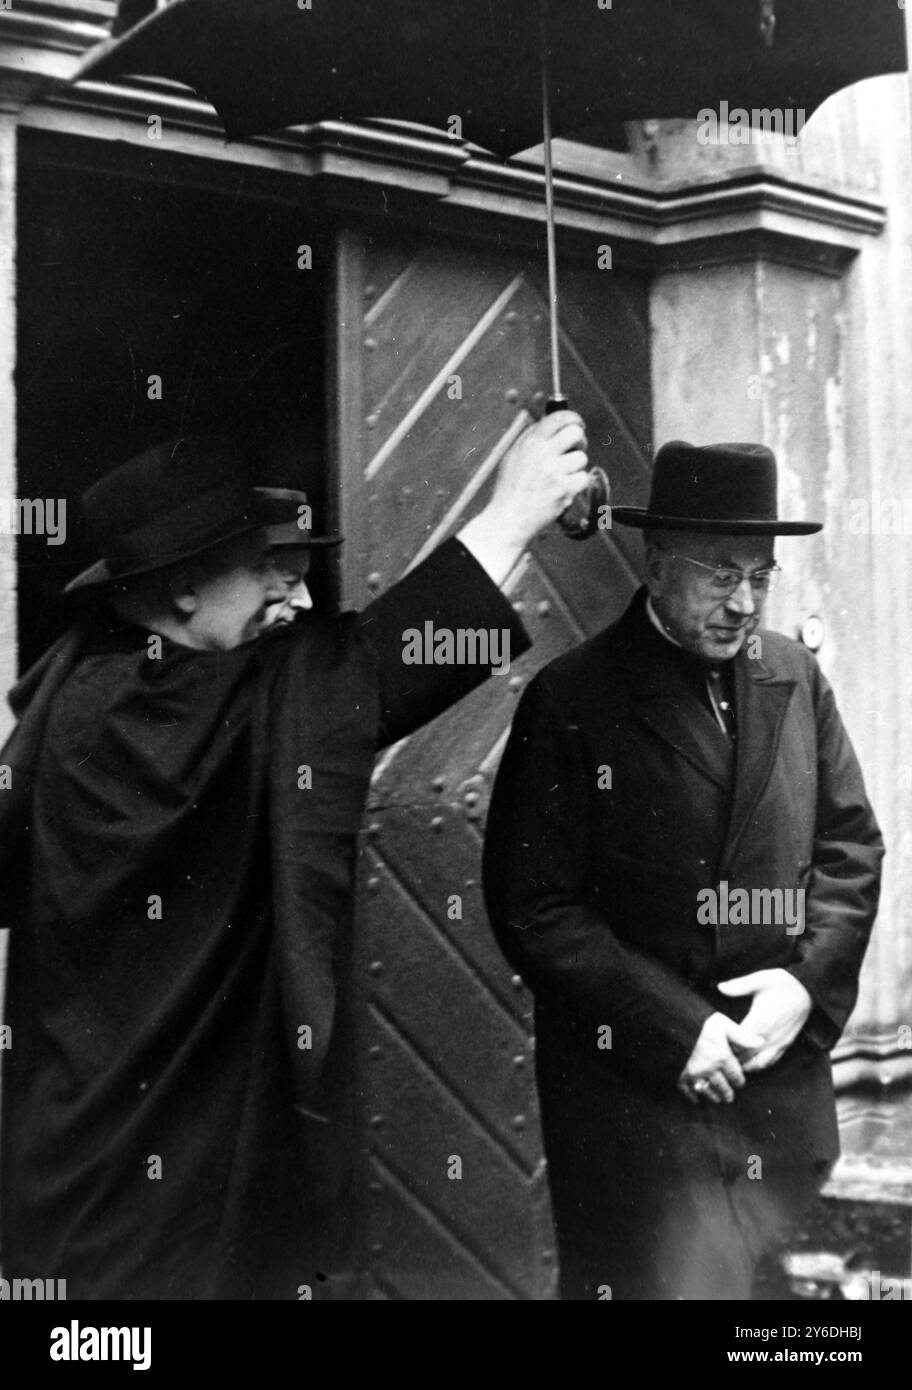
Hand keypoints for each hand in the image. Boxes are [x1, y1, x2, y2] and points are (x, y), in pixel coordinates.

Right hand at [457, 411, 590, 582]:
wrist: (509, 518)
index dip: (573, 418)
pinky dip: (577, 485)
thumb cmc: (510, 489)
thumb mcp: (513, 456)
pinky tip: (564, 490)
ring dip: (575, 467)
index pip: (559, 417)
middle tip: (574, 450)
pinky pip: (583, 478)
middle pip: (576, 433)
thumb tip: (552, 422)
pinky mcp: (565, 490)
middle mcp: (543, 454)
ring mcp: (555, 472)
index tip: (578, 424)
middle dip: (579, 441)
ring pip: (582, 458)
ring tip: (562, 477)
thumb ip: (531, 438)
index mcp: (530, 442)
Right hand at [677, 1012, 763, 1105]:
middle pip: (723, 1088)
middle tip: (729, 1097)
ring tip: (717, 1099)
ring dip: (713, 1097)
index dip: (739, 1081)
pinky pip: (687, 1090)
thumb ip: (742, 1035)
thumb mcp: (724, 1024)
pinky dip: (691, 1096)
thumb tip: (761, 1042)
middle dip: (728, 1093)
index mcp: (722, 1057)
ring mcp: (695, 1073)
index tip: (739, 1082)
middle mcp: (710, 1069)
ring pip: (708, 1092)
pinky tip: (696, 1099)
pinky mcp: (682, 1074)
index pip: (736, 1077)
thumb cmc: (701, 1022)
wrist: (675, 1024)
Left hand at [717, 968, 812, 1073]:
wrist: (809, 990)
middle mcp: (769, 1037)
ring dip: (742, 1065)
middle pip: (743, 1056)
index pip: (736, 1041)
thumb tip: (719, 987)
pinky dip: (757, 1066)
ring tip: (728, 1062)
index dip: (722, 1045)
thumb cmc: (783, 983)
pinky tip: (747, 1064)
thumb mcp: (761, 979)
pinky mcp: (786, 1046)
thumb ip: (739, 985)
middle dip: (729, 1058)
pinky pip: (769, 1063)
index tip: (711, 1043)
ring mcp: (778, 1044)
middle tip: (714, 1056)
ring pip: (756, 1064)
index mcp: (760, 1022)